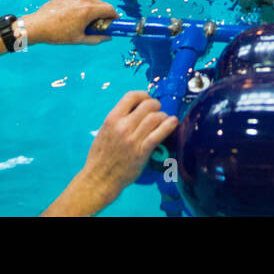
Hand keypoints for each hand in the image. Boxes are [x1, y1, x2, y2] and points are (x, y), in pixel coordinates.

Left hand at [23, 0, 118, 45]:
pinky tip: (76, 12)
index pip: (109, 9)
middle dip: (103, 13)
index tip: (113, 22)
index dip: (114, 16)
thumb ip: (97, 38)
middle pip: (102, 4)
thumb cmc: (58, 33)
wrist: (38, 25)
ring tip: (85, 19)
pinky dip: (84, 2)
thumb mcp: (79, 39)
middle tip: (98, 24)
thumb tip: (108, 38)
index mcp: (88, 10)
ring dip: (93, 7)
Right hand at [77, 91, 178, 209]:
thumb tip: (135, 110)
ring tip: (164, 120)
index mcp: (112, 119)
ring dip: (163, 116)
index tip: (147, 99)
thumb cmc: (101, 156)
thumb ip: (118, 119)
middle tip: (158, 111)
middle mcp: (123, 126)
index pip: (131, 96)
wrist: (100, 178)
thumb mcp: (104, 131)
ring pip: (155, 118)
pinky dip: (168, 126)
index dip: (143, 95)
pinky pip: (159, 134)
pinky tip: (173, 122)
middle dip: (156, 105)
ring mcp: (133, 139)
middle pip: (147, 105)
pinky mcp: (142, 151)